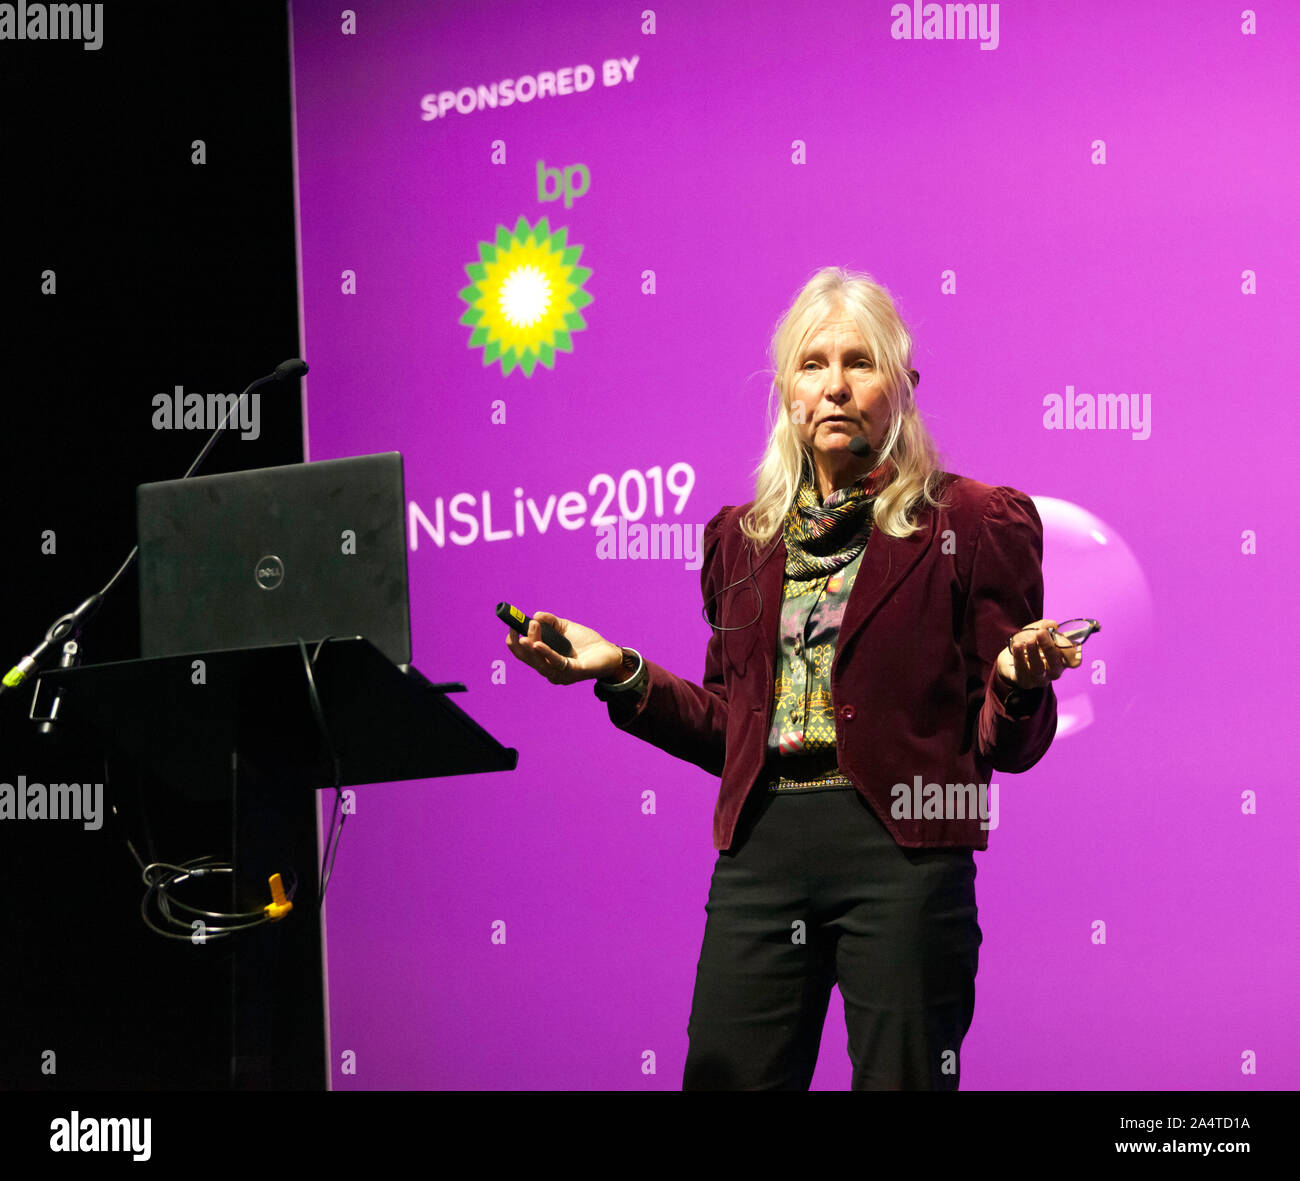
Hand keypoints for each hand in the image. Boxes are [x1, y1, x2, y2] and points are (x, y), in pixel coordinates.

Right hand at [505, 611, 623, 684]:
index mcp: (545, 660)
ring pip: (540, 663)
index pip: (524, 655)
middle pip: (529, 659)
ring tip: (529, 632)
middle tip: (521, 627)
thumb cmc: (587, 642)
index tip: (511, 628)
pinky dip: (546, 653)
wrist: (609, 652)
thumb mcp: (565, 628)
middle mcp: (550, 670)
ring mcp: (560, 674)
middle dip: (522, 643)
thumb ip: (551, 622)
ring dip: (532, 646)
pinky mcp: (573, 673)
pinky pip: (556, 663)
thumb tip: (535, 615)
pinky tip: (538, 644)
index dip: (514, 643)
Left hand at [996, 618, 1081, 689]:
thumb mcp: (1040, 629)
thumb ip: (1047, 626)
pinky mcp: (1025, 682)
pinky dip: (1019, 658)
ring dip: (1033, 653)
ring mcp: (1040, 679)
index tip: (1060, 637)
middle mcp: (1054, 671)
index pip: (1073, 660)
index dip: (1069, 651)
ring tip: (1029, 640)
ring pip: (1038, 669)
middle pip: (1055, 663)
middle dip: (1048, 647)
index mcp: (1063, 659)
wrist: (1010, 655)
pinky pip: (1022, 672)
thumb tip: (1052, 626)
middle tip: (1040, 632)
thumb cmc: (1030, 640)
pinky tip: (1017, 646)